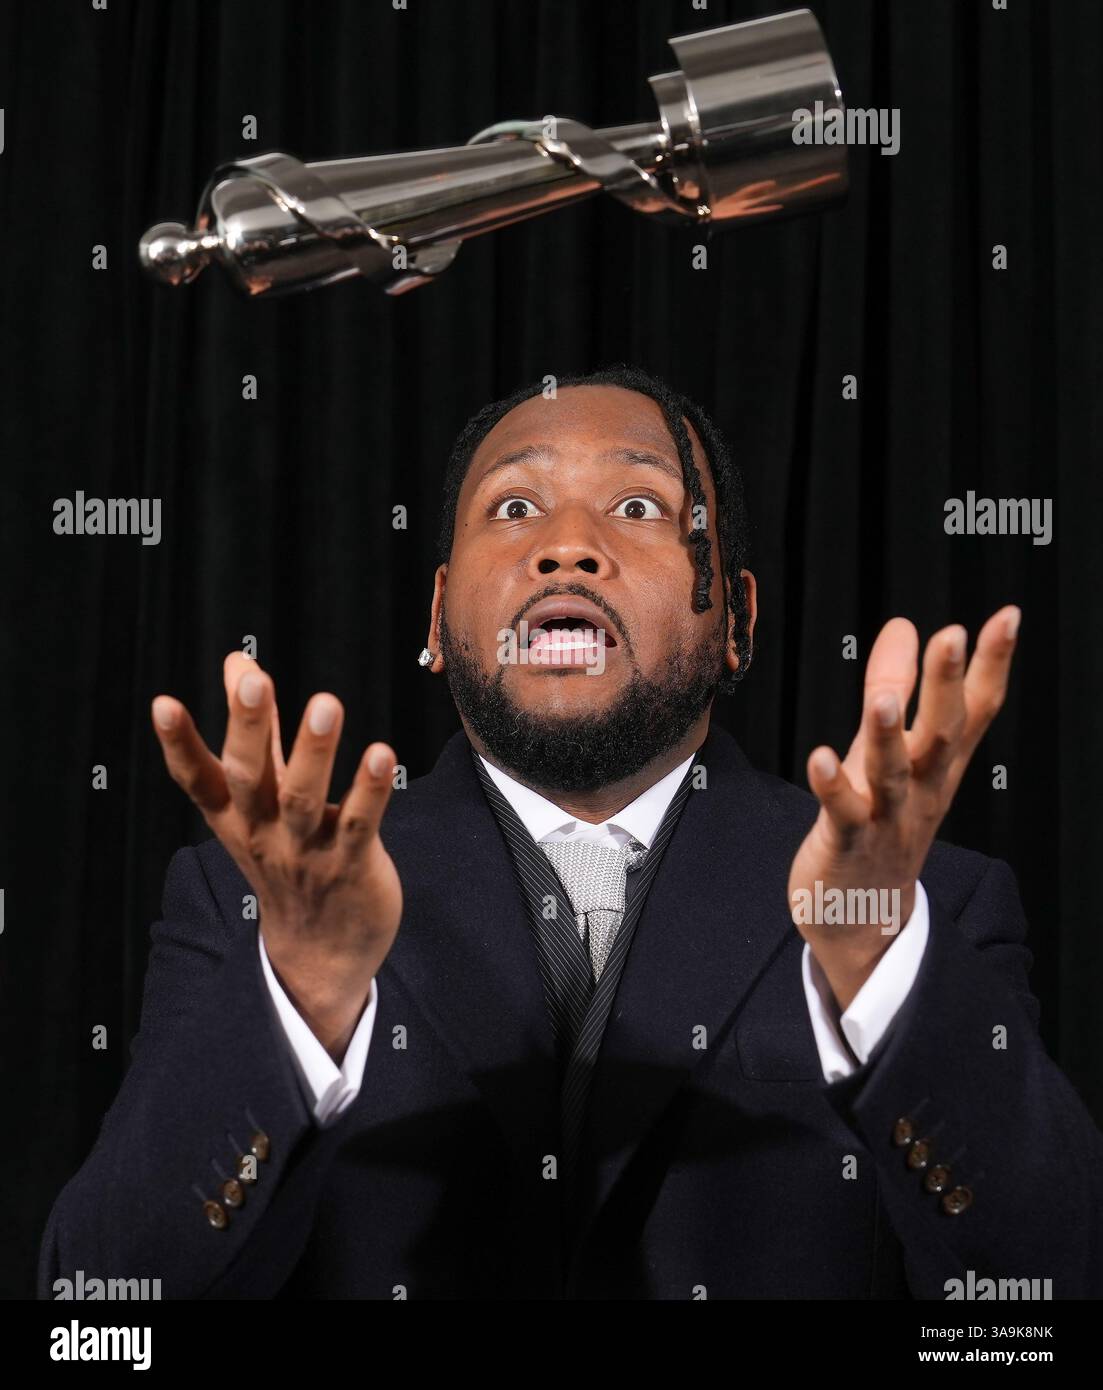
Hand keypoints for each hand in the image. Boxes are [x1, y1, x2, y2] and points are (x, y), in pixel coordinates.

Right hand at [150, 653, 401, 1058]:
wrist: (321, 955)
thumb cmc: (290, 859)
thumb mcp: (263, 800)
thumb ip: (259, 731)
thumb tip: (237, 663)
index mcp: (235, 817)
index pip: (199, 779)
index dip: (179, 744)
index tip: (163, 704)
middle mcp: (264, 833)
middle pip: (249, 779)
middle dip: (250, 728)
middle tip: (254, 680)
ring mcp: (307, 852)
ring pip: (306, 800)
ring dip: (315, 752)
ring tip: (326, 703)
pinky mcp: (352, 866)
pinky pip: (359, 825)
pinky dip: (368, 790)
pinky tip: (381, 754)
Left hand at [788, 606, 1019, 1010]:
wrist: (862, 921)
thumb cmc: (877, 823)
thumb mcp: (890, 750)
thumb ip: (895, 685)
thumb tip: (905, 625)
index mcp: (938, 766)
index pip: (975, 709)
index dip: (992, 663)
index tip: (1008, 616)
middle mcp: (921, 789)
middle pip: (941, 734)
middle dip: (947, 685)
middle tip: (953, 635)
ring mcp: (886, 819)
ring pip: (892, 773)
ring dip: (889, 735)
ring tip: (886, 699)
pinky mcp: (846, 843)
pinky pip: (842, 812)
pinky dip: (832, 785)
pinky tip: (819, 756)